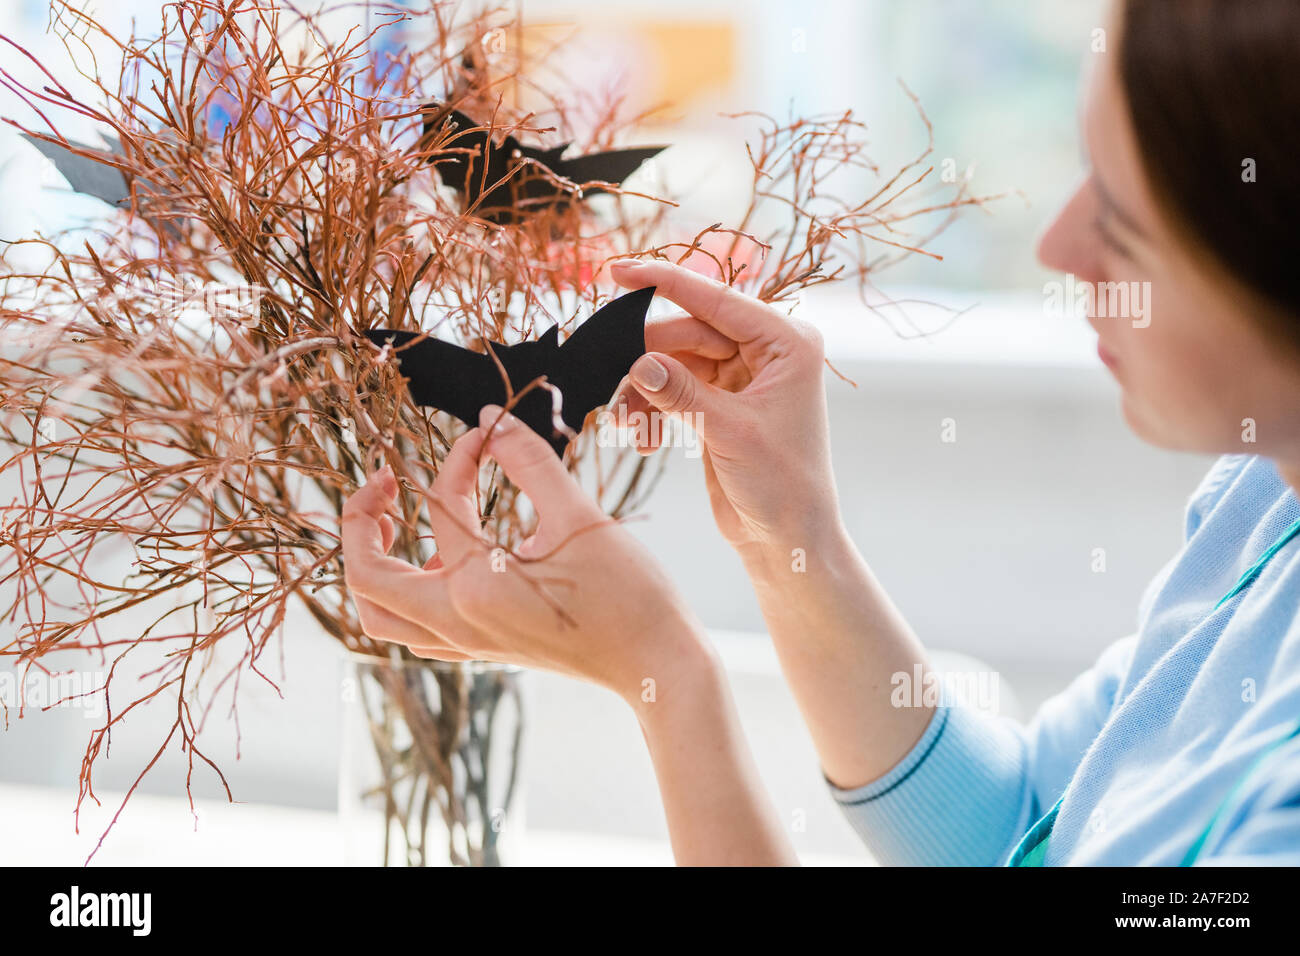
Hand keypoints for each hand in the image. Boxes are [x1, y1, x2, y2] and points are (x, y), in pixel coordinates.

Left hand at [341, 404, 711, 703]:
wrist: (658, 665)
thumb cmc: (629, 593)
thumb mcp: (580, 516)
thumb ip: (530, 460)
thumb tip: (489, 419)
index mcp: (476, 587)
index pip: (443, 505)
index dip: (460, 457)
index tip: (487, 434)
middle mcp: (459, 623)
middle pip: (368, 580)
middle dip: (361, 524)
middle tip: (384, 483)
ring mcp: (468, 643)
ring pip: (383, 616)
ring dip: (374, 566)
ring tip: (392, 523)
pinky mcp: (484, 650)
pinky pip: (416, 630)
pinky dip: (406, 593)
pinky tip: (439, 561)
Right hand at [609, 259, 840, 555]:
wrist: (788, 538)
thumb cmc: (781, 485)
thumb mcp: (729, 433)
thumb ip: (681, 393)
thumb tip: (638, 362)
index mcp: (785, 343)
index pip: (716, 300)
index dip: (664, 282)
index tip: (618, 269)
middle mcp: (765, 351)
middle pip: (687, 332)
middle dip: (645, 356)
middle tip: (606, 372)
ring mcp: (740, 376)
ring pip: (673, 362)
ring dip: (643, 390)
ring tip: (626, 425)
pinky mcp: (719, 402)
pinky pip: (672, 389)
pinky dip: (651, 409)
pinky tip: (642, 440)